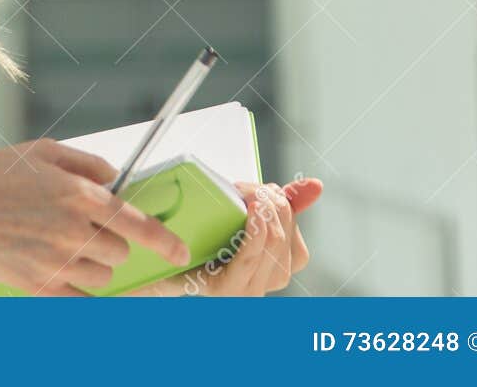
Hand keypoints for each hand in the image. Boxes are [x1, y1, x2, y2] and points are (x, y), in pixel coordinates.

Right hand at [0, 138, 191, 295]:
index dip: (166, 241)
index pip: (138, 225)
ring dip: (94, 262)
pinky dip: (79, 285)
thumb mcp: (43, 152)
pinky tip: (64, 270)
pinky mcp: (42, 286)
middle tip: (82, 227)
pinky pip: (81, 297)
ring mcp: (59, 262)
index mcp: (79, 195)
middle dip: (110, 239)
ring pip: (104, 275)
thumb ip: (86, 163)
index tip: (180, 250)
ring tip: (63, 244)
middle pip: (120, 251)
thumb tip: (115, 177)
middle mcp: (74, 231)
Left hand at [166, 177, 320, 295]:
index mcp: (273, 272)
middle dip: (271, 204)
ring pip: (272, 246)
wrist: (159, 263)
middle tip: (247, 187)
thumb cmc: (202, 240)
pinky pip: (250, 258)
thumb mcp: (244, 216)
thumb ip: (281, 205)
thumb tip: (317, 186)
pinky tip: (252, 215)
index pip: (299, 248)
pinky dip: (255, 234)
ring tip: (245, 194)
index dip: (287, 211)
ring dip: (261, 212)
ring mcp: (246, 291)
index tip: (266, 189)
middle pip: (284, 239)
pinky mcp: (225, 288)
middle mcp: (263, 286)